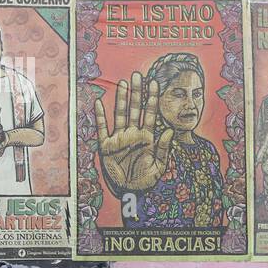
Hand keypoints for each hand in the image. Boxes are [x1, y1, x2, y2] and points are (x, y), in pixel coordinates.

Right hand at [94, 73, 173, 192]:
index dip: (152, 99)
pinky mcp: (106, 146)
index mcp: (147, 137)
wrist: (129, 192)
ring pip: (120, 114)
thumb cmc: (145, 180)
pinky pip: (102, 128)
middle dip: (137, 92)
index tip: (154, 83)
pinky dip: (100, 116)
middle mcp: (133, 134)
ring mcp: (119, 138)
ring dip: (121, 99)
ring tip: (122, 83)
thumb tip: (169, 132)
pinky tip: (98, 103)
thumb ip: (163, 149)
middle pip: (134, 109)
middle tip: (138, 75)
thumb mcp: (159, 167)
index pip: (150, 114)